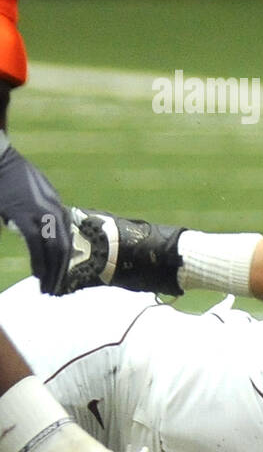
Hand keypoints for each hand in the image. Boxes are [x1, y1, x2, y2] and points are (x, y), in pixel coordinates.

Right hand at [0, 143, 71, 293]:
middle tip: (54, 291)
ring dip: (50, 272)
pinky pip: (35, 244)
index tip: (60, 278)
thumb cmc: (15, 178)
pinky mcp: (24, 215)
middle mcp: (55, 213)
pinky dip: (38, 261)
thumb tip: (40, 231)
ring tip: (47, 289)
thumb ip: (43, 213)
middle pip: (64, 249)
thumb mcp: (37, 196)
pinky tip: (37, 275)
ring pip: (53, 249)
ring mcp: (41, 214)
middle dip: (60, 272)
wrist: (1, 161)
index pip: (67, 241)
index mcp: (59, 209)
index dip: (64, 263)